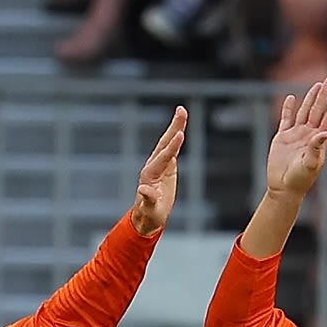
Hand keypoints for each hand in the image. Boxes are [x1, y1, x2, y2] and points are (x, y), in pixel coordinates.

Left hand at [130, 104, 187, 235]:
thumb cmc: (150, 214)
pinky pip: (172, 147)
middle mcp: (153, 165)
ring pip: (168, 142)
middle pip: (165, 142)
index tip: (181, 134)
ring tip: (182, 110)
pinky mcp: (166, 165)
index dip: (172, 146)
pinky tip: (181, 126)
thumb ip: (148, 200)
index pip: (164, 157)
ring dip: (176, 126)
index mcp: (150, 174)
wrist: (147, 215)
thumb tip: (144, 190)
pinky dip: (177, 136)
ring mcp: (159, 164)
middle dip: (174, 127)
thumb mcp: (150, 210)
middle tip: (181, 110)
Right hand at [266, 76, 326, 198]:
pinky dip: (288, 108)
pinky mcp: (282, 138)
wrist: (284, 189)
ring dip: (310, 98)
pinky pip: (286, 119)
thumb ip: (316, 148)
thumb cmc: (300, 180)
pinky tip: (290, 98)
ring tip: (316, 85)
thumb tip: (325, 133)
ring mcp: (296, 135)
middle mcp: (309, 134)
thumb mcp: (310, 164)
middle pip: (318, 110)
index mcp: (319, 140)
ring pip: (304, 111)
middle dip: (324, 95)